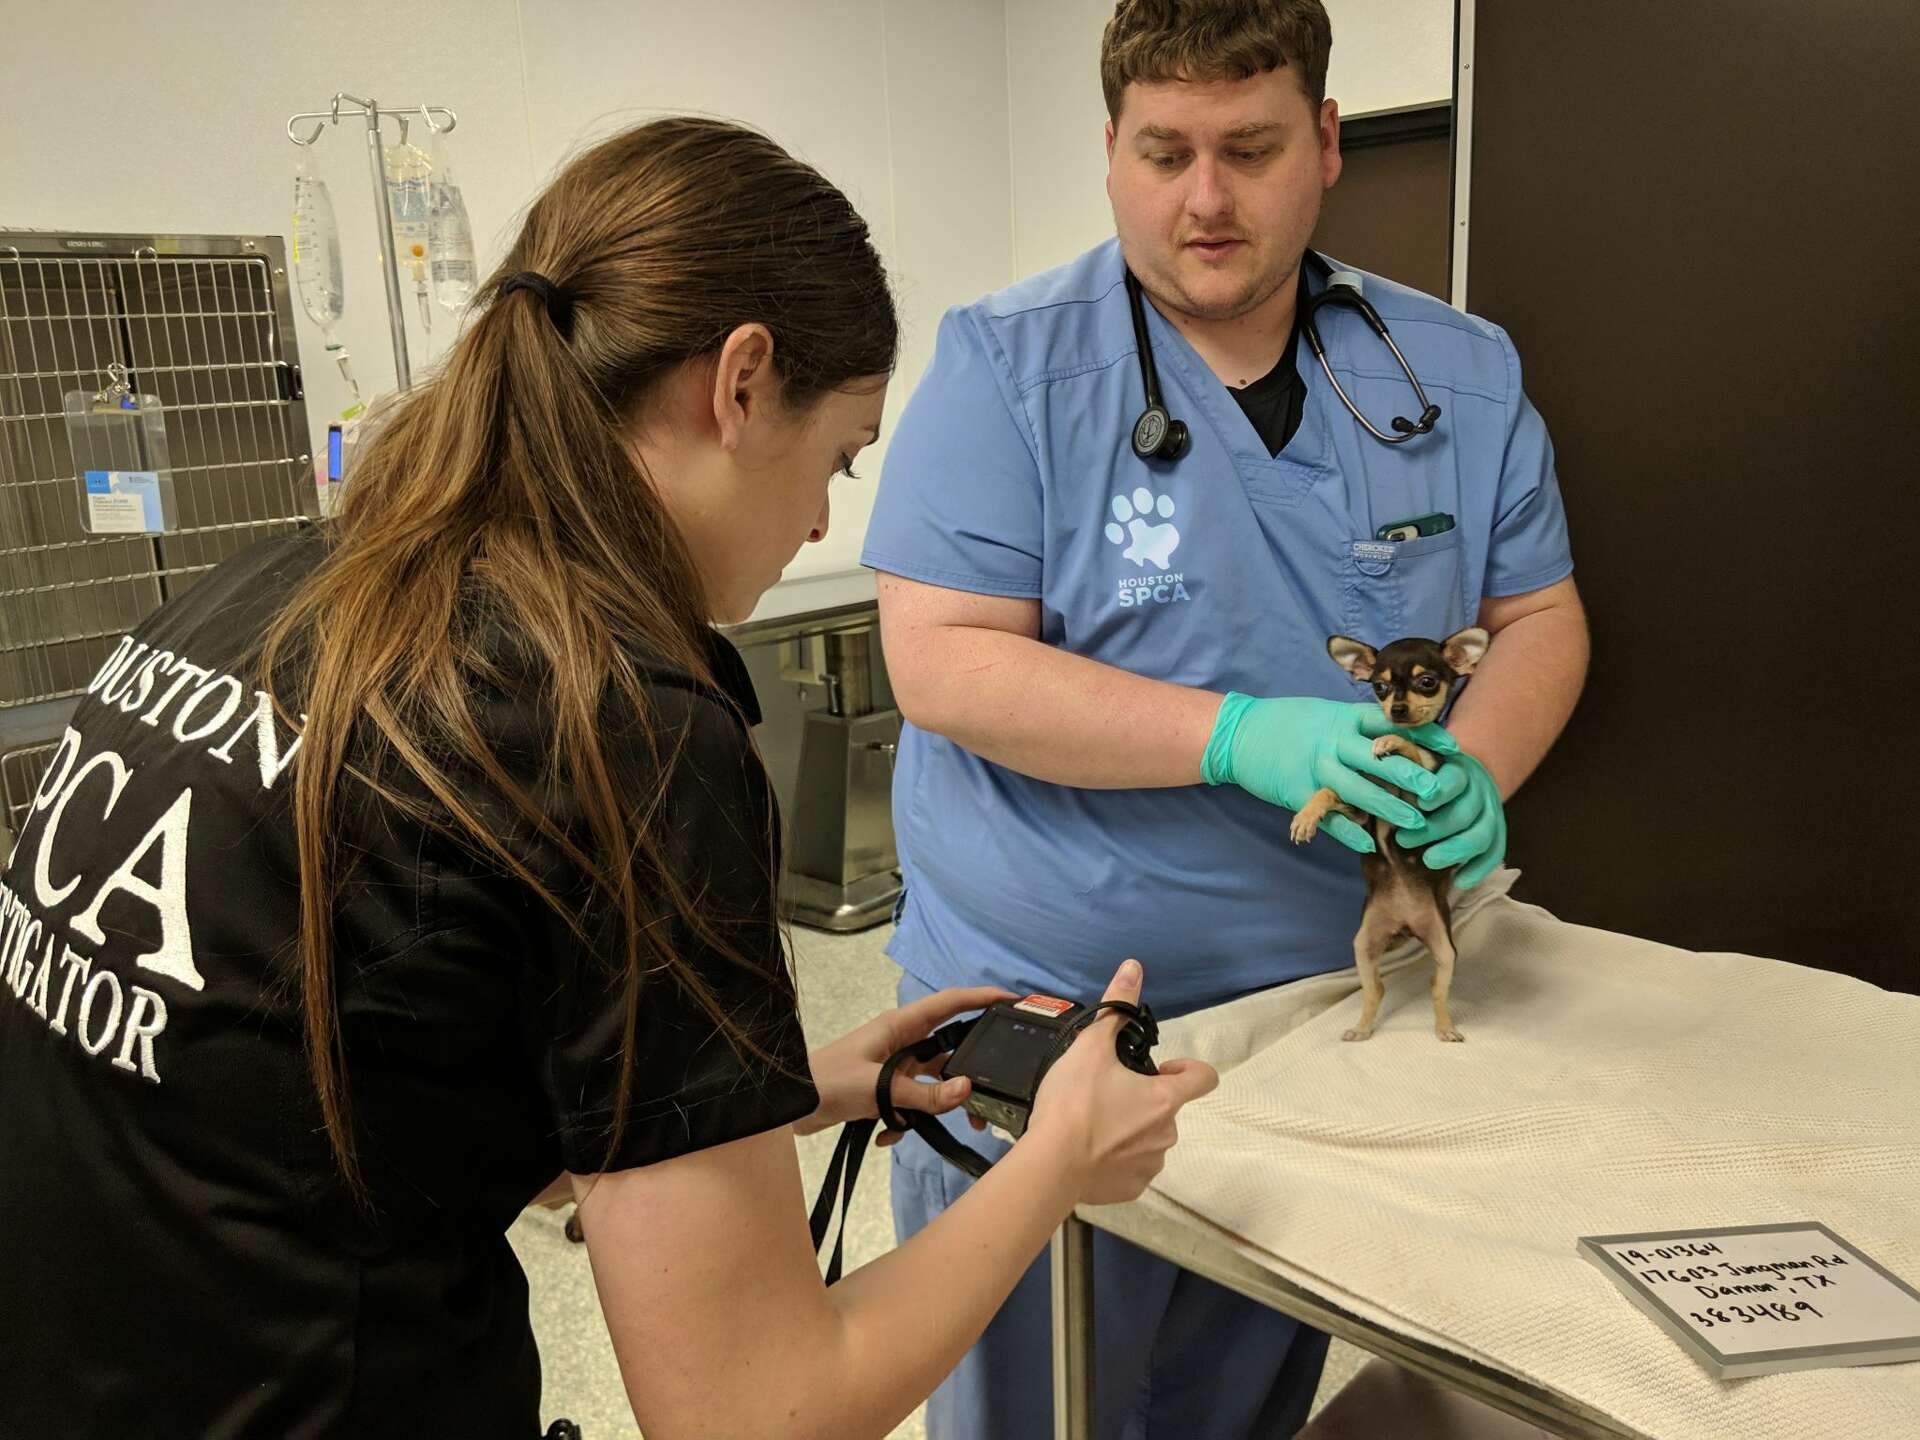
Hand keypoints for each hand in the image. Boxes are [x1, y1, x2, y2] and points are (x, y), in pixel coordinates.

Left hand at [798, 985, 1014, 1141]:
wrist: (787, 1106)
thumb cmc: (828, 1082)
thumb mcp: (879, 1089)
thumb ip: (923, 1094)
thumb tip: (968, 1090)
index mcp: (899, 1026)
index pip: (949, 1003)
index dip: (981, 998)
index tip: (1012, 1000)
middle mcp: (901, 1042)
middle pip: (948, 1050)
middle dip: (967, 1074)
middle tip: (989, 1099)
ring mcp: (892, 1067)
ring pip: (932, 1082)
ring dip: (935, 1107)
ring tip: (948, 1127)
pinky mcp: (883, 1091)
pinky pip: (910, 1104)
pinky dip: (904, 1121)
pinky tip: (885, 1137)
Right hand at [1024, 960, 1218, 1205]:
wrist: (1050, 1165)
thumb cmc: (1074, 1102)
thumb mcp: (1090, 1047)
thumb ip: (1115, 1007)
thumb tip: (1134, 967)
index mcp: (1165, 1098)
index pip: (1204, 1078)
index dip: (1188, 1070)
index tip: (1160, 1070)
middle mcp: (1167, 1133)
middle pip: (1165, 1108)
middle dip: (1142, 1101)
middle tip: (1103, 1095)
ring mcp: (1150, 1165)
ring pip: (1148, 1140)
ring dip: (1129, 1131)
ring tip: (1092, 1126)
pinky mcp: (1131, 1189)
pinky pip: (1131, 1168)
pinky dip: (1115, 1160)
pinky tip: (1088, 1153)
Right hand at [1201, 693, 1457, 852]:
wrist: (1239, 732)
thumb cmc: (1289, 722)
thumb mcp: (1327, 713)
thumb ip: (1359, 728)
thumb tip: (1401, 739)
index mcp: (1344, 718)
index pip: (1393, 724)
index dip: (1425, 736)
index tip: (1453, 748)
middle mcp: (1333, 741)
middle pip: (1382, 757)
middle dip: (1414, 775)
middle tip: (1440, 791)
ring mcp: (1315, 766)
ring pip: (1359, 789)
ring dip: (1389, 808)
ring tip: (1416, 823)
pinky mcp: (1297, 791)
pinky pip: (1328, 815)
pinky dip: (1348, 831)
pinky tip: (1368, 843)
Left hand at [1393, 750, 1505, 887]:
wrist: (1464, 779)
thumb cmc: (1426, 775)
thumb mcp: (1415, 762)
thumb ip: (1400, 766)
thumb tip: (1374, 761)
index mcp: (1458, 768)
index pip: (1454, 780)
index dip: (1439, 792)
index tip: (1419, 804)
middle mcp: (1480, 790)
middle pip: (1464, 812)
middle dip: (1434, 829)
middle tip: (1402, 841)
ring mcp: (1492, 812)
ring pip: (1482, 835)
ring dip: (1455, 851)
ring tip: (1428, 861)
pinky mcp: (1498, 833)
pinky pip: (1495, 853)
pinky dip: (1478, 869)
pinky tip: (1458, 881)